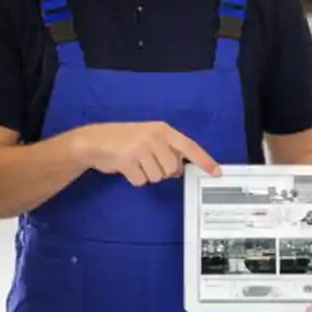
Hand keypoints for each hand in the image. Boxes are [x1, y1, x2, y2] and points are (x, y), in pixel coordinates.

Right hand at [69, 122, 219, 186]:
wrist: (94, 141)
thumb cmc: (124, 140)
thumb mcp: (149, 137)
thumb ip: (166, 149)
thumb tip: (179, 169)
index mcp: (162, 129)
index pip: (189, 146)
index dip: (204, 160)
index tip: (217, 172)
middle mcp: (154, 137)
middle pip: (172, 169)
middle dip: (162, 171)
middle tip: (147, 162)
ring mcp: (140, 148)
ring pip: (157, 177)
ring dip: (147, 175)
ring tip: (135, 162)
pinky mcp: (128, 161)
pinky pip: (141, 181)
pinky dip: (134, 179)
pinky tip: (126, 167)